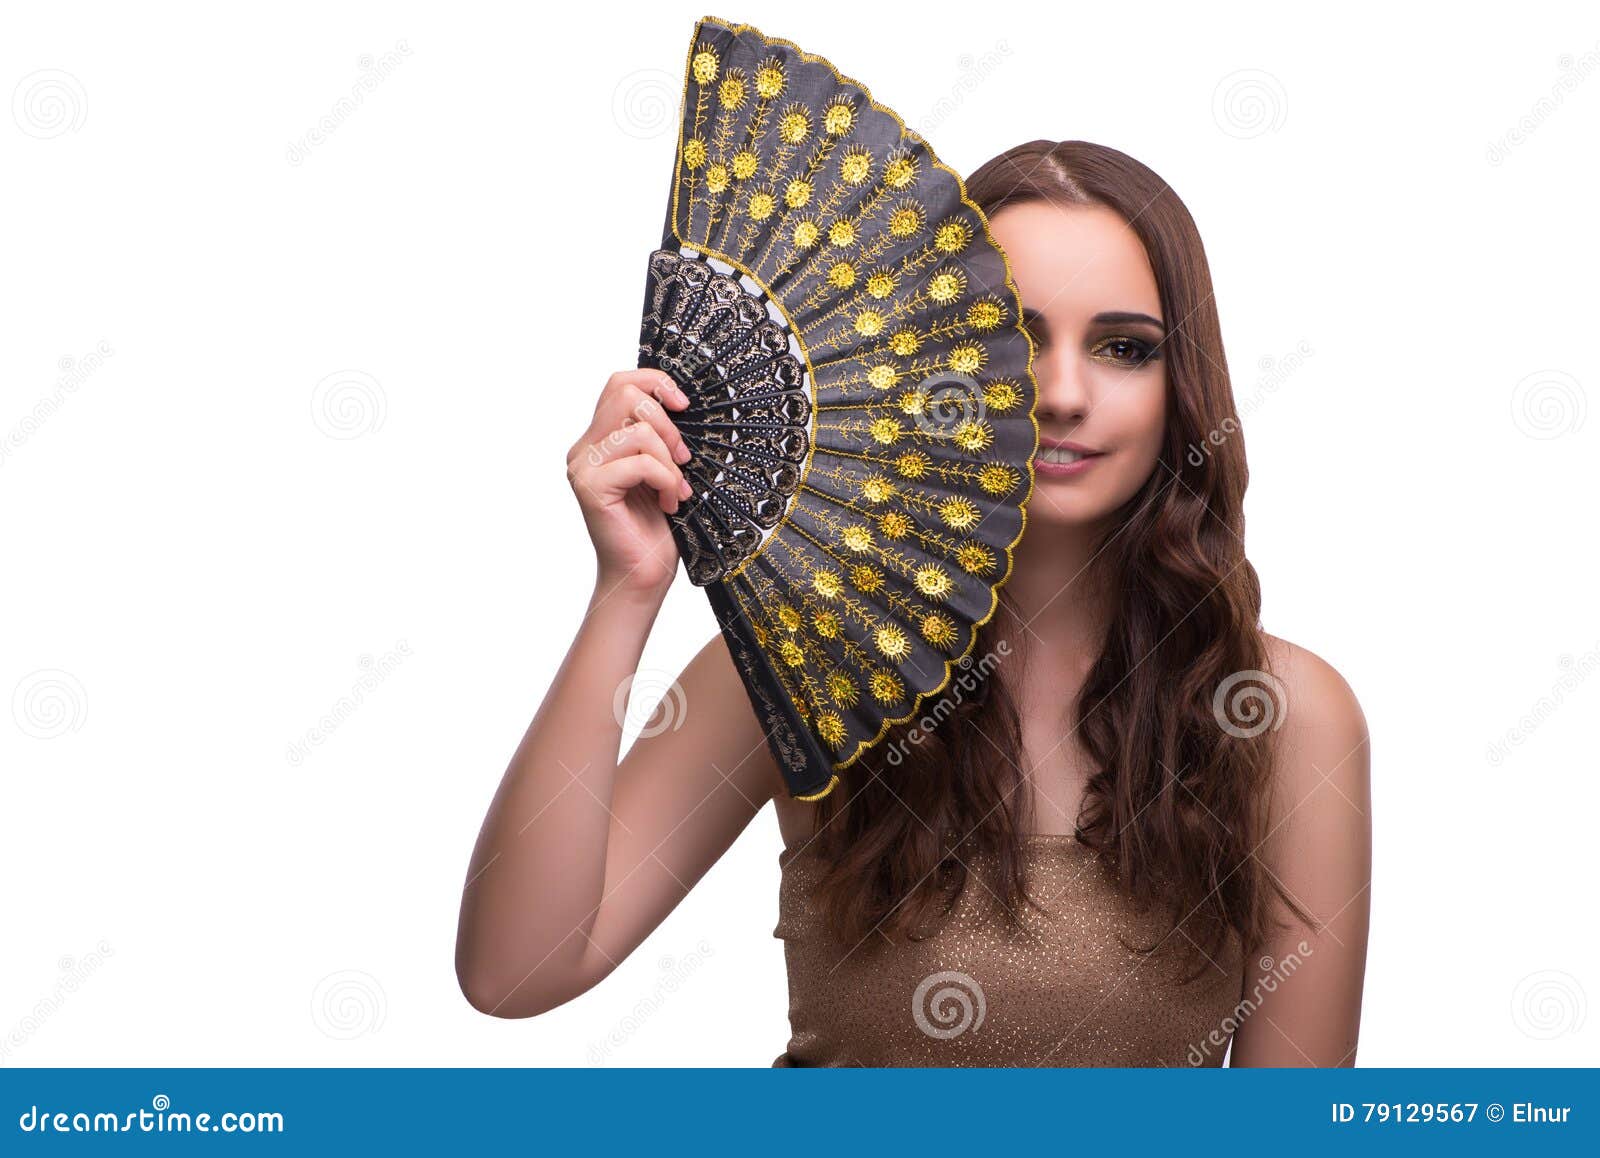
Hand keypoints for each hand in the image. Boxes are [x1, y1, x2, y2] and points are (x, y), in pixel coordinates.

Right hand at [566, 369, 693, 602]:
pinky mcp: (591, 488)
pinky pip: (641, 463)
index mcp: (599, 440)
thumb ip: (658, 436)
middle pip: (626, 395)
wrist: (644, 574)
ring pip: (639, 431)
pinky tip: (667, 504)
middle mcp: (584, 449)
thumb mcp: (663, 469)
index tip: (684, 405)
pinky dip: (666, 482)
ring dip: (670, 463)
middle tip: (682, 460)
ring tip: (675, 491)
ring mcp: (584, 468)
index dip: (656, 383)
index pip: (620, 383)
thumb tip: (681, 401)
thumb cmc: (656, 527)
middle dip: (668, 426)